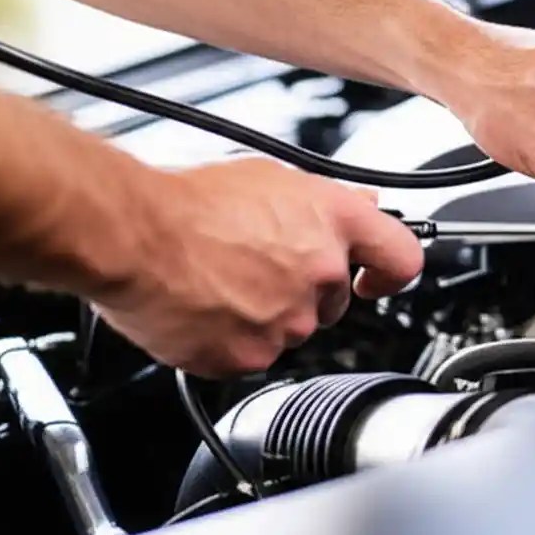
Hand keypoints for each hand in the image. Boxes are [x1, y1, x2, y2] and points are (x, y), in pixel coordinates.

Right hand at [92, 158, 421, 376]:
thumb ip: (326, 203)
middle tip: (254, 268)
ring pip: (290, 329)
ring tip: (218, 281)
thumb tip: (363, 208)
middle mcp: (321, 273)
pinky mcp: (251, 356)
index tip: (373, 280)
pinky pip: (251, 355)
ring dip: (263, 315)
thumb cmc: (187, 201)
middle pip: (333, 301)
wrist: (132, 235)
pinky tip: (203, 308)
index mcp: (335, 223)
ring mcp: (290, 320)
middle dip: (303, 291)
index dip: (389, 273)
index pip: (402, 258)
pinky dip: (229, 340)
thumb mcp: (270, 178)